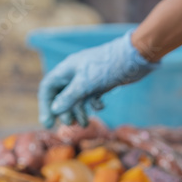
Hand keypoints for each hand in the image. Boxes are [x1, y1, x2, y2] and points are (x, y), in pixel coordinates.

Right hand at [38, 31, 158, 127]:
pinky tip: (101, 106)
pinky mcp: (100, 83)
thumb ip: (69, 97)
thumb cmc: (108, 66)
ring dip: (79, 112)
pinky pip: (91, 97)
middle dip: (65, 112)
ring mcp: (88, 79)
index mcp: (66, 69)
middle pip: (61, 96)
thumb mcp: (86, 83)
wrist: (135, 57)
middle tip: (71, 124)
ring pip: (77, 99)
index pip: (47, 88)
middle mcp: (75, 74)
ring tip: (85, 124)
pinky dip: (94, 105)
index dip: (45, 106)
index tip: (48, 123)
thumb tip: (55, 110)